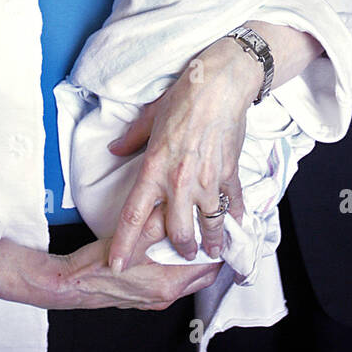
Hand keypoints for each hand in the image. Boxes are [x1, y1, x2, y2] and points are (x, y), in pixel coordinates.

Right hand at [60, 237, 219, 309]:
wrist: (73, 285)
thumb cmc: (99, 264)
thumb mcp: (135, 236)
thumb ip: (162, 221)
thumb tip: (181, 207)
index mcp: (169, 282)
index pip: (209, 265)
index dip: (218, 246)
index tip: (223, 229)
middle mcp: (167, 294)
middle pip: (204, 276)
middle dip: (212, 256)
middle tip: (214, 234)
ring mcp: (157, 299)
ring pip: (189, 280)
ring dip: (195, 262)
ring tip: (195, 239)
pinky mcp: (147, 298)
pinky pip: (174, 283)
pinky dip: (179, 268)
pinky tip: (170, 253)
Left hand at [107, 37, 256, 271]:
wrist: (219, 84)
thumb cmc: (183, 97)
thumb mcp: (149, 117)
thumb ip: (131, 139)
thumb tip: (115, 148)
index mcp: (154, 169)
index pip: (134, 217)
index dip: (124, 246)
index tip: (117, 267)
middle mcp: (180, 182)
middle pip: (178, 233)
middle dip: (180, 250)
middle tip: (181, 254)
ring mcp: (208, 181)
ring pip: (210, 226)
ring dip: (211, 242)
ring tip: (212, 250)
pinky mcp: (230, 173)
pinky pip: (233, 205)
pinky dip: (235, 218)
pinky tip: (236, 224)